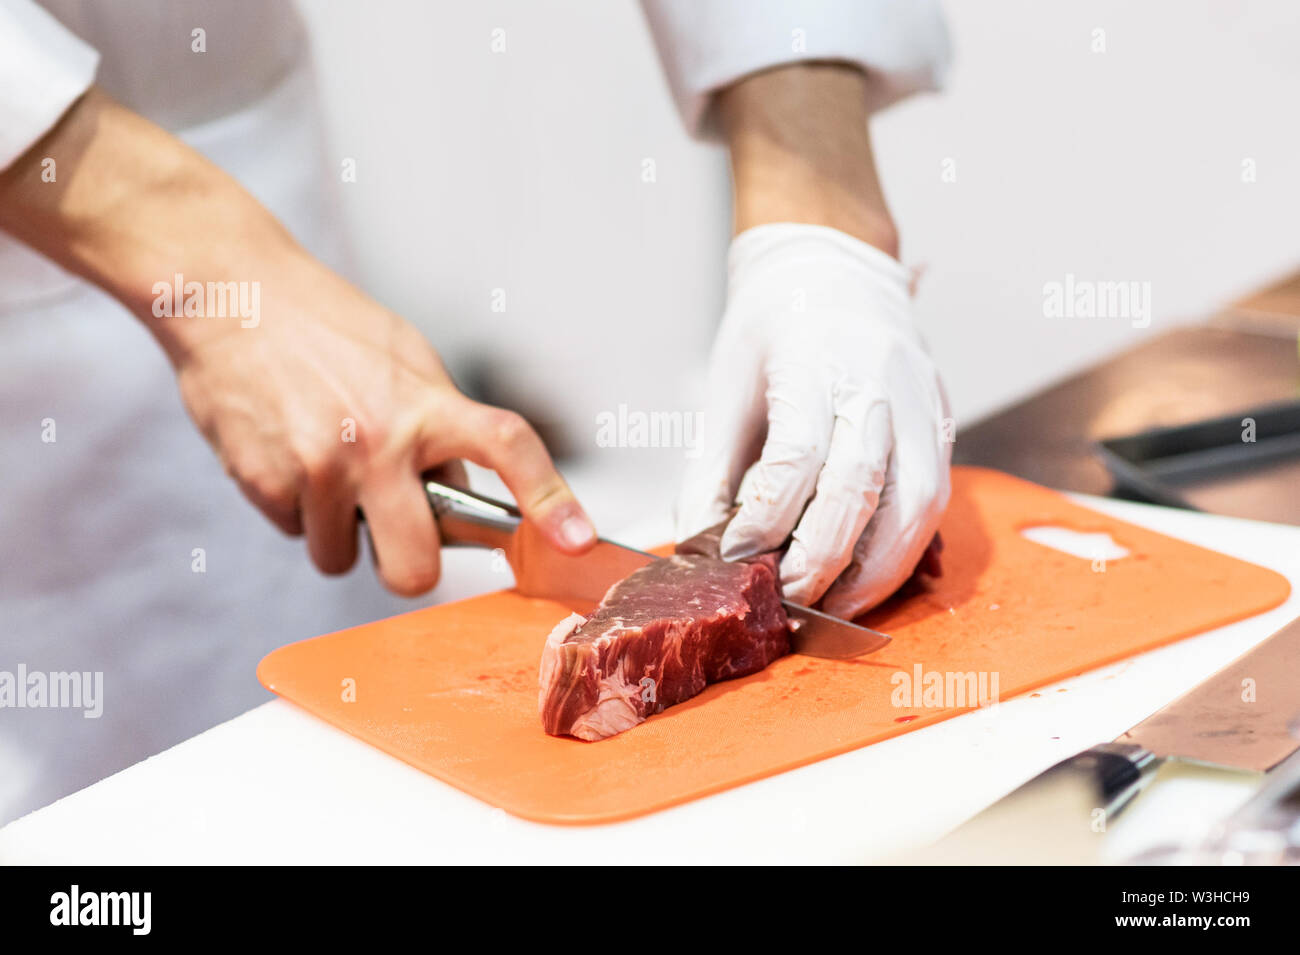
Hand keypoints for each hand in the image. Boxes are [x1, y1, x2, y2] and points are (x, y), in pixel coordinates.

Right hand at [0, 91, 594, 596]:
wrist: (230, 293)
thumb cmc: (324, 326)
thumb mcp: (405, 361)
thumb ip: (440, 428)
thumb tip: (458, 498)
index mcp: (427, 405)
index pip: (507, 448)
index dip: (550, 498)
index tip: (578, 540)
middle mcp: (378, 442)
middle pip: (415, 568)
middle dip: (408, 565)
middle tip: (396, 535)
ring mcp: (319, 468)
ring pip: (341, 558)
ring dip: (337, 529)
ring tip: (323, 463)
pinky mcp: (263, 483)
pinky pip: (294, 534)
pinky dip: (293, 508)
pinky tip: (287, 453)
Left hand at [675, 223, 950, 618]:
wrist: (832, 267)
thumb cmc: (771, 326)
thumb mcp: (724, 387)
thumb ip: (710, 469)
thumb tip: (699, 546)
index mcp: (814, 361)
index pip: (799, 454)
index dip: (766, 516)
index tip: (735, 553)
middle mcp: (879, 381)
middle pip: (862, 488)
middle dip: (822, 559)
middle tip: (786, 600)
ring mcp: (922, 400)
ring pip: (917, 505)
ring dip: (877, 570)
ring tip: (833, 605)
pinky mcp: (943, 420)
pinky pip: (936, 498)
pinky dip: (904, 548)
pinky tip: (867, 575)